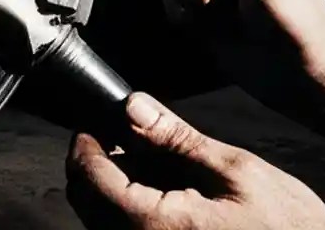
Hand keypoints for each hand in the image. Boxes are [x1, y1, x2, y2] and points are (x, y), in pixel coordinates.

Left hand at [66, 92, 324, 229]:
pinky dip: (136, 208)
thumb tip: (133, 107)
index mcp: (151, 225)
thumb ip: (178, 139)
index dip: (87, 141)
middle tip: (129, 135)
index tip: (97, 120)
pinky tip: (170, 191)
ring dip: (118, 186)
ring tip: (158, 161)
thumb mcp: (237, 172)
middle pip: (89, 200)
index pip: (88, 177)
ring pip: (106, 219)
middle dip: (100, 162)